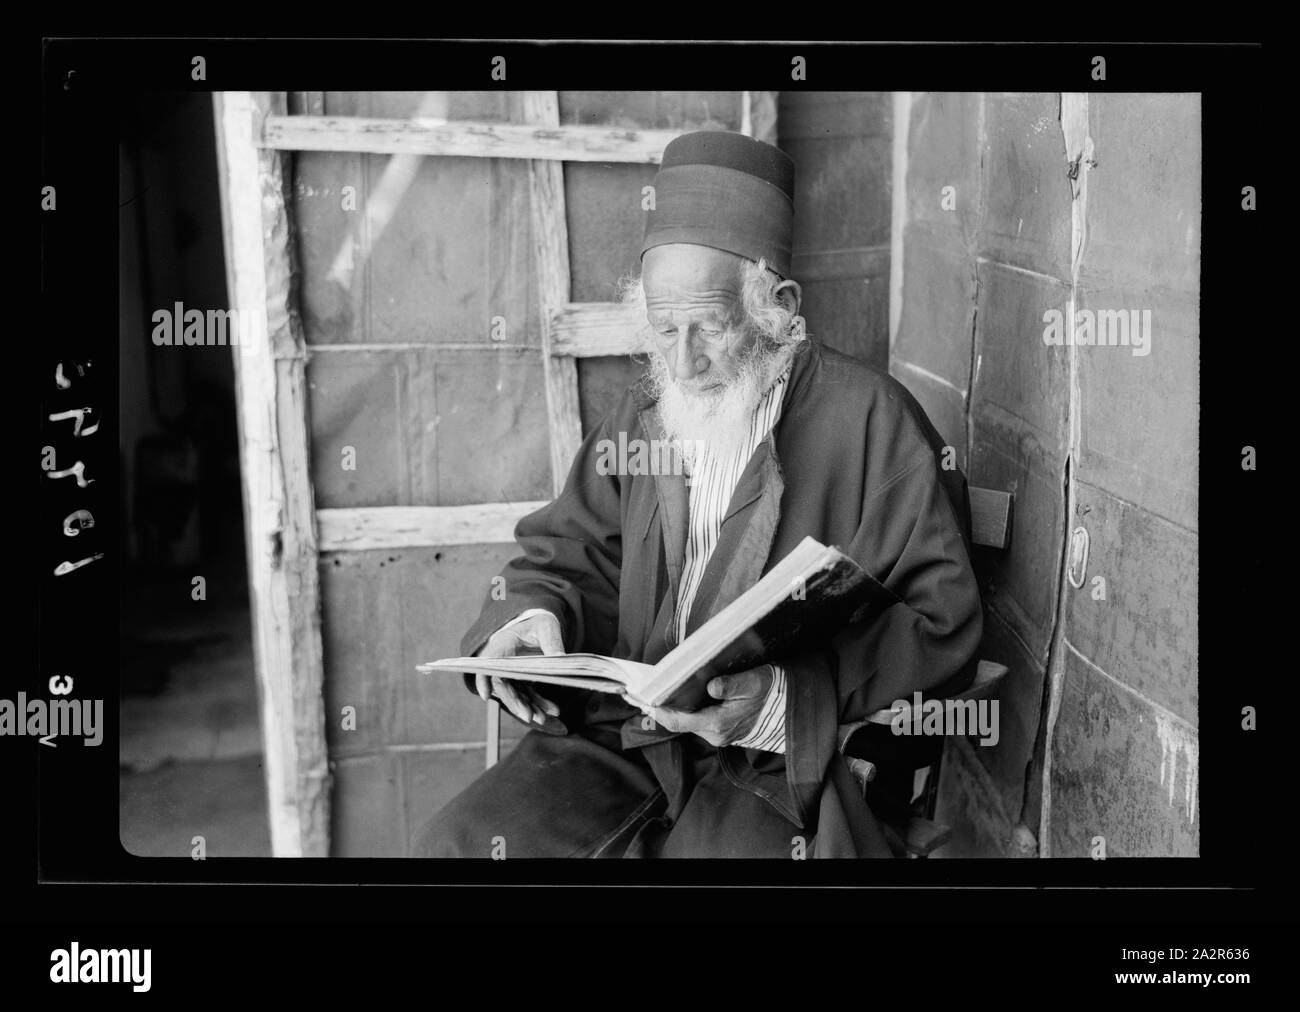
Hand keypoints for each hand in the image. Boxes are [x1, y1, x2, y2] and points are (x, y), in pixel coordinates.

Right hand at [475, 611, 564, 726]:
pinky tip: (552, 710)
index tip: (486, 695)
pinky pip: (527, 694)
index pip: (488, 665)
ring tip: (544, 718)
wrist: (540, 623)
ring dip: (529, 707)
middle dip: (515, 703)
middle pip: (503, 686)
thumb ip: (552, 643)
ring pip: (516, 694)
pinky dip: (538, 703)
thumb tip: (560, 661)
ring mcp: (512, 673)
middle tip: (528, 717)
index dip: (484, 681)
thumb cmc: (539, 621)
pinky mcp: (522, 679)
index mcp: (502, 645)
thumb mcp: (546, 627)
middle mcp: (503, 662)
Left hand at [627, 665, 773, 747]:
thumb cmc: (771, 692)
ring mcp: (719, 736)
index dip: (658, 711)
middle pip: (680, 721)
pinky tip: (682, 697)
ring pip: (688, 722)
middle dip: (663, 707)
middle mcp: (715, 734)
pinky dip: (687, 711)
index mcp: (718, 724)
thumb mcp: (755, 683)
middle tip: (644, 691)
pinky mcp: (722, 732)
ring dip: (675, 708)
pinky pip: (698, 722)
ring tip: (659, 691)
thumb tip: (712, 686)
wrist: (791, 708)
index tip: (641, 699)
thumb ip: (732, 685)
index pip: (678, 721)